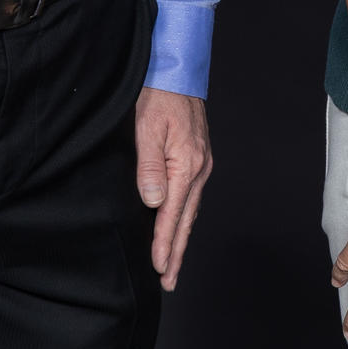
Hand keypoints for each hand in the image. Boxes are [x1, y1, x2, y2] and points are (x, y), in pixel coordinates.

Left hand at [134, 87, 212, 289]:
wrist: (176, 68)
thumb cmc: (158, 95)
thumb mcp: (146, 128)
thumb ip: (149, 167)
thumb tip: (153, 202)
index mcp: (187, 164)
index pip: (172, 213)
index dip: (164, 243)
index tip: (160, 268)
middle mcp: (199, 167)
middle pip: (186, 218)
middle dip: (177, 251)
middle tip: (169, 281)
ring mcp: (201, 162)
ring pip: (191, 210)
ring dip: (180, 237)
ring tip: (172, 262)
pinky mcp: (197, 157)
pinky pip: (191, 196)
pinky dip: (184, 217)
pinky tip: (178, 225)